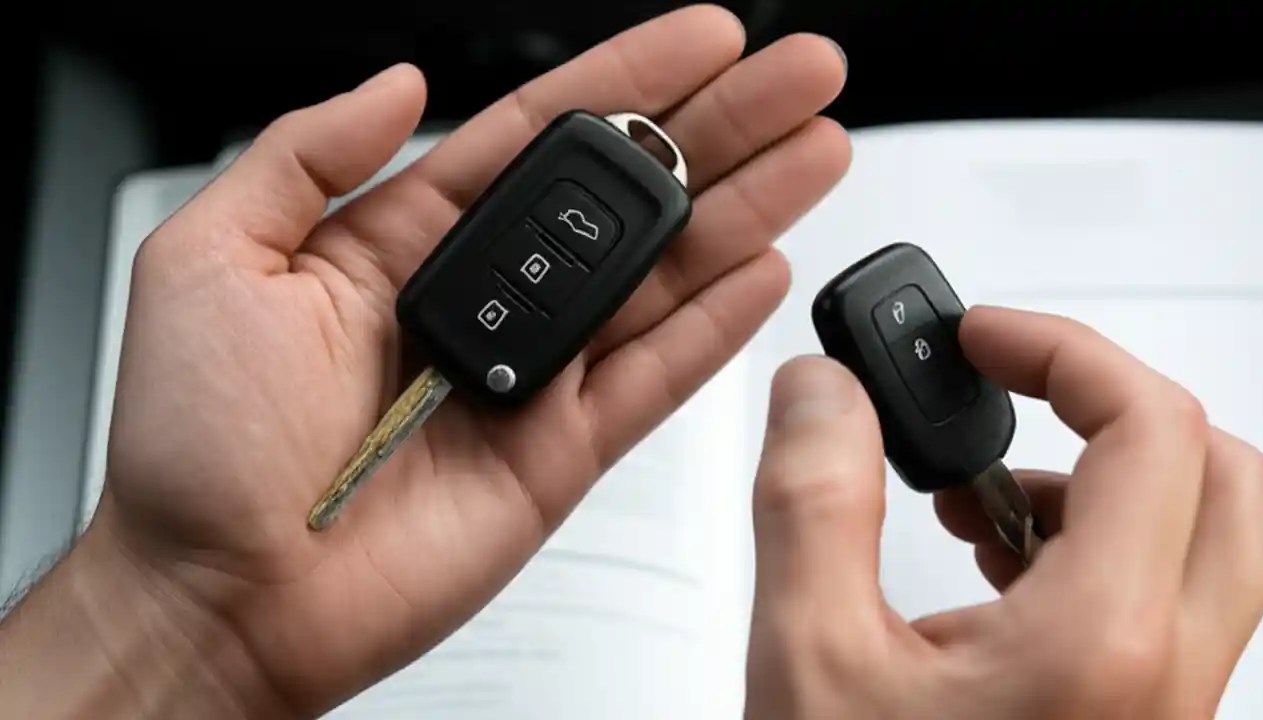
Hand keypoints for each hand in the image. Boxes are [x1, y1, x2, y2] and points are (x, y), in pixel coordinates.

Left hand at [0, 6, 849, 717]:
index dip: (629, 80)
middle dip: (721, 128)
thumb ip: (307, 155)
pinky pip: (654, 381)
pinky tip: (766, 269)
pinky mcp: (559, 453)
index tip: (706, 38)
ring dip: (745, 211)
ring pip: (660, 278)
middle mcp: (482, 301)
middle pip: (626, 195)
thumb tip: (399, 84)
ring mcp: (530, 377)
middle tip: (800, 77)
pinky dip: (715, 328)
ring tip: (817, 152)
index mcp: (403, 240)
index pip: (538, 134)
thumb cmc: (193, 444)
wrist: (220, 595)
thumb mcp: (211, 256)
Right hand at [744, 307, 1262, 718]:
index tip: (982, 338)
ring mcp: (1168, 706)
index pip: (1148, 424)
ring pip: (1201, 537)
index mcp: (1098, 643)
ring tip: (979, 499)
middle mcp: (1166, 674)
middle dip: (1106, 405)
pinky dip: (1092, 546)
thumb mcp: (808, 658)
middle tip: (1008, 394)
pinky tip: (990, 573)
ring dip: (1100, 479)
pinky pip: (1162, 598)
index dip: (1060, 348)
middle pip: (1218, 470)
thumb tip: (822, 392)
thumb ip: (812, 499)